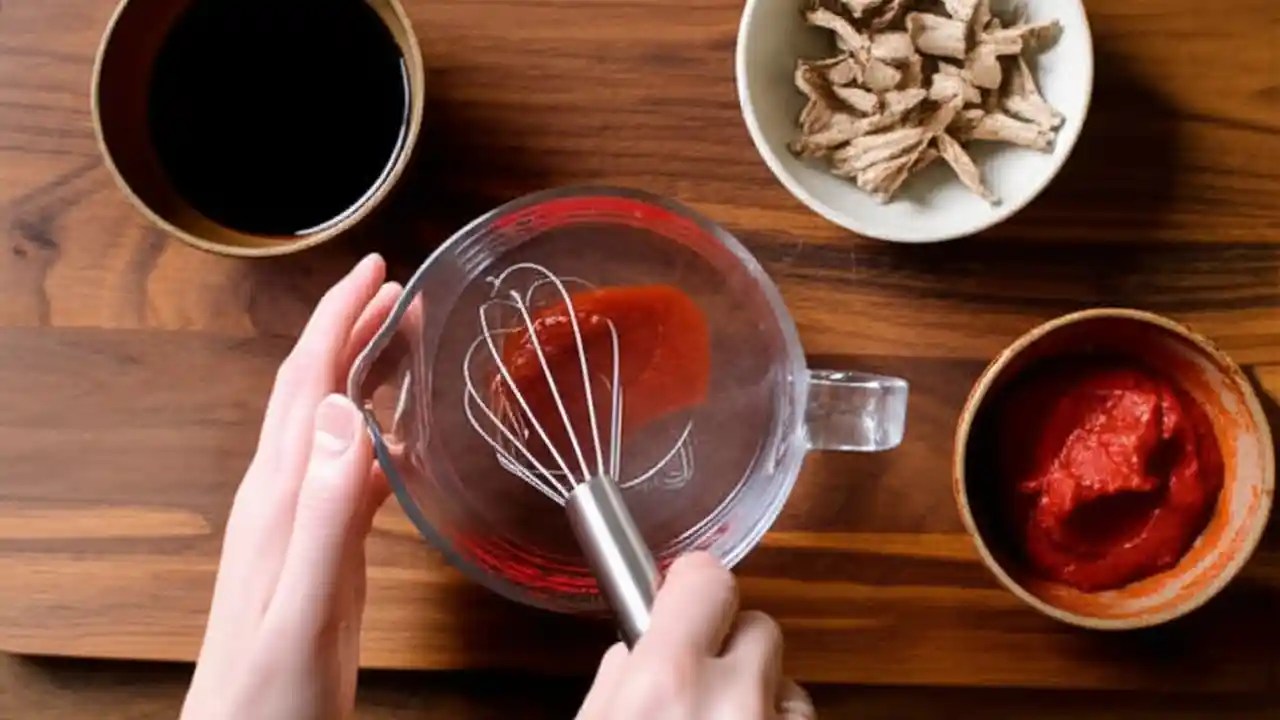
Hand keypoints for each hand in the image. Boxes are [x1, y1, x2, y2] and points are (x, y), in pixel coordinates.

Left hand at [182, 254, 400, 719]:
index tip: (375, 269)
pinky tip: (398, 438)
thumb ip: (324, 514)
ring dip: (363, 372)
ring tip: (403, 340)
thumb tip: (345, 413)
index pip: (308, 383)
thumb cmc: (269, 693)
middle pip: (316, 390)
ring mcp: (296, 523)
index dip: (337, 318)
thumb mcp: (303, 607)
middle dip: (354, 329)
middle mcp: (282, 498)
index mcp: (279, 499)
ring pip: (331, 422)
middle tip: (405, 291)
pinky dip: (376, 434)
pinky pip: (346, 470)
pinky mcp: (316, 550)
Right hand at [577, 553, 815, 719]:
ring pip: (786, 681)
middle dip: (728, 647)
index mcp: (666, 683)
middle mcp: (734, 701)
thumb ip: (619, 681)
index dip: (692, 584)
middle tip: (693, 686)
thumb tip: (640, 651)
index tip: (682, 590)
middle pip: (757, 627)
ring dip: (756, 695)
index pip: (708, 580)